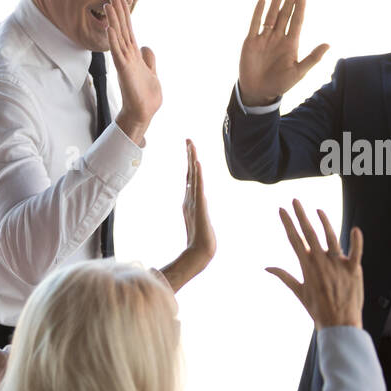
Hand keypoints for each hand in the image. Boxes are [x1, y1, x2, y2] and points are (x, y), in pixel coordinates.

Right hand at [106, 0, 161, 143]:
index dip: (125, 17)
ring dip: (114, 21)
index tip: (121, 2)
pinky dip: (114, 40)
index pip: (129, 32)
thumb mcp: (151, 73)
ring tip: (109, 6)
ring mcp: (125, 62)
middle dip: (118, 13)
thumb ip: (149, 60)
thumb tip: (147, 47)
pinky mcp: (124, 70)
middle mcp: (128, 57)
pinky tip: (111, 28)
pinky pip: (117, 52)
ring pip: (118, 38)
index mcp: (134, 56)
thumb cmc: (146, 96)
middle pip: (122, 30)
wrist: (143, 113)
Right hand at [181, 139, 214, 266]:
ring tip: (191, 145)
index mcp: (190, 200)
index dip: (190, 162)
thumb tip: (196, 209)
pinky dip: (197, 175)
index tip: (190, 148)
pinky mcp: (199, 205)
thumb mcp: (200, 221)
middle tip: (188, 140)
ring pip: (193, 176)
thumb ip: (197, 213)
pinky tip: (197, 164)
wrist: (200, 251)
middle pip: (190, 172)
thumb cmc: (201, 239)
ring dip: (192, 160)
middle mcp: (190, 197)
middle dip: (190, 155)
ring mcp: (193, 201)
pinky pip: (198, 187)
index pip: (191, 176)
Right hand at [238, 0, 329, 105]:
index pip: (297, 22)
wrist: (259, 91)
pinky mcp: (251, 41)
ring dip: (276, 4)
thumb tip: (328, 45)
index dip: (300, 9)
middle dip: (289, 2)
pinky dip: (258, 13)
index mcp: (291, 44)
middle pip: (285, 16)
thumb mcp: (298, 72)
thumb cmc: (280, 84)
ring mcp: (264, 39)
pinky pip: (255, 24)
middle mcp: (278, 38)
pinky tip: (263, 1)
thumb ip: (312, 58)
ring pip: (271, 17)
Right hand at [265, 200, 362, 328]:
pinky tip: (356, 229)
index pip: (294, 240)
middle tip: (295, 201)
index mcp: (307, 266)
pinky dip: (357, 241)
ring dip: (325, 222)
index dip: (288, 223)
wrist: (338, 325)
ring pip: (331, 237)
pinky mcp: (353, 269)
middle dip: (301, 215)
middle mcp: (321, 262)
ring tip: (318, 210)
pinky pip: (356, 252)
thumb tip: (266, 267)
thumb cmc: (317, 309)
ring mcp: (337, 264)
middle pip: (310, 234)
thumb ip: (283, 276)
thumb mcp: (298, 291)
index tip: (281, 209)